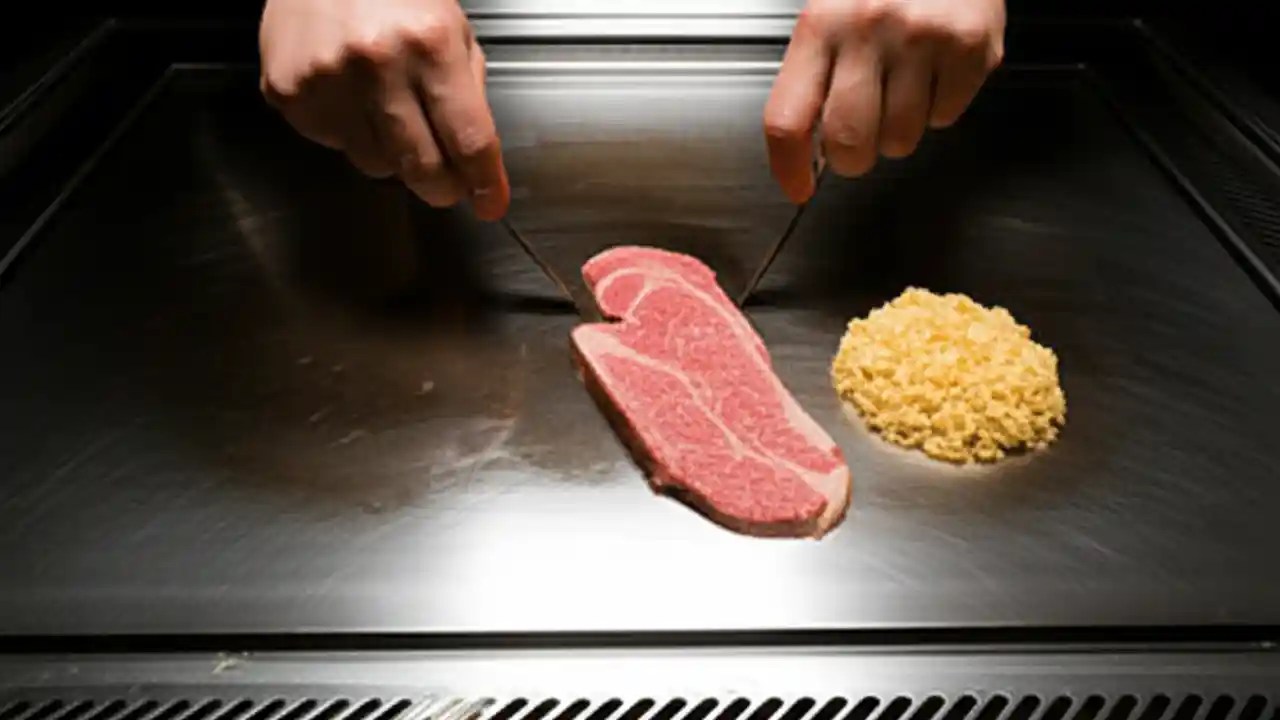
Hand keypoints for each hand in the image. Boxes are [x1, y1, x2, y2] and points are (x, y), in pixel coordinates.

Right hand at [258, 0, 509, 219]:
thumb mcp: (451, 25)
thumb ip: (468, 89)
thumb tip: (474, 157)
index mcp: (429, 44)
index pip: (469, 138)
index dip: (484, 182)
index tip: (490, 204)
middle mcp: (378, 64)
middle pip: (422, 167)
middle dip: (442, 187)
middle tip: (447, 185)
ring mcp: (327, 80)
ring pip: (375, 164)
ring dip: (390, 152)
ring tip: (385, 107)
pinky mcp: (289, 91)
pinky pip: (332, 144)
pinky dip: (347, 131)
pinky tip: (349, 93)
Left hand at [764, 0, 1004, 202]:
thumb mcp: (831, 14)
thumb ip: (814, 77)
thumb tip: (807, 150)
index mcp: (820, 25)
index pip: (787, 118)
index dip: (788, 167)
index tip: (797, 187)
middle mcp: (867, 30)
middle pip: (847, 142)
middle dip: (853, 158)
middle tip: (859, 141)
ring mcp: (922, 39)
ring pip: (900, 140)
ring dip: (899, 130)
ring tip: (902, 87)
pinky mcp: (970, 46)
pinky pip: (946, 118)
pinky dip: (940, 106)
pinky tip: (934, 70)